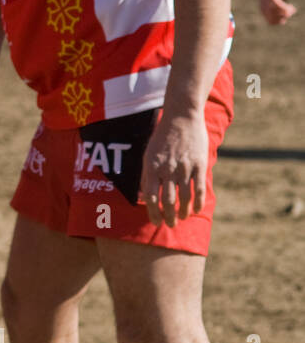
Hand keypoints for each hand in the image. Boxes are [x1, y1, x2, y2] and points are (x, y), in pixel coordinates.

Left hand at [140, 112, 207, 226]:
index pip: (151, 197)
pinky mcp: (199, 165)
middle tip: (170, 224)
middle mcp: (167, 169)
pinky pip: (199, 189)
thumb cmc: (162, 138)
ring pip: (185, 197)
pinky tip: (196, 209)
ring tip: (183, 218)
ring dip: (184, 212)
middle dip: (169, 216)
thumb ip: (147, 175)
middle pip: (168, 200)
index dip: (153, 212)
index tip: (156, 222)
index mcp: (152, 167)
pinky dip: (198, 202)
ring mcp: (184, 167)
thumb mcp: (148, 154)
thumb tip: (144, 196)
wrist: (181, 117)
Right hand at [260, 0, 304, 23]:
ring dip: (281, 17)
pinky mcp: (264, 9)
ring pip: (268, 16)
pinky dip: (278, 21)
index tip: (293, 9)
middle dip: (282, 12)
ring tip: (290, 12)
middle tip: (293, 10)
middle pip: (269, 8)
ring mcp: (262, 2)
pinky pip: (269, 20)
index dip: (280, 5)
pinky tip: (284, 17)